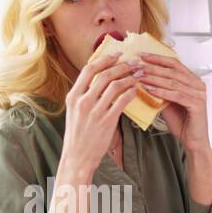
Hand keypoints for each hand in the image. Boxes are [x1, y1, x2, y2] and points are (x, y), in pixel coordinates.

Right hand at [60, 53, 143, 177]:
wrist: (77, 158)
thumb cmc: (78, 136)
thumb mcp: (74, 112)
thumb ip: (84, 96)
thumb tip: (100, 80)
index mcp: (73, 96)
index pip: (89, 70)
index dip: (104, 59)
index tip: (117, 55)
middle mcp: (82, 101)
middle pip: (104, 74)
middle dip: (121, 66)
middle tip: (134, 63)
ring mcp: (94, 111)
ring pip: (115, 85)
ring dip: (129, 77)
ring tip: (138, 74)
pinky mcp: (106, 121)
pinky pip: (122, 101)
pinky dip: (131, 92)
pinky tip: (136, 90)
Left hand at [133, 53, 211, 154]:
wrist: (192, 140)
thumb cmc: (182, 122)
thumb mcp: (167, 101)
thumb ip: (159, 89)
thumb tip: (141, 78)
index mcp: (192, 80)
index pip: (174, 63)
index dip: (157, 58)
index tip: (142, 55)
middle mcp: (197, 84)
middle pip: (172, 70)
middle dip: (153, 67)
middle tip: (137, 66)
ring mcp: (199, 94)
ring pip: (173, 82)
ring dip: (154, 78)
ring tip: (140, 76)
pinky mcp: (197, 104)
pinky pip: (176, 95)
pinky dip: (162, 92)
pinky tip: (150, 89)